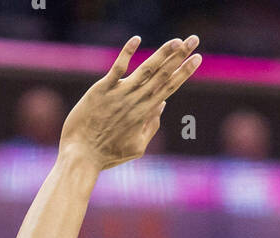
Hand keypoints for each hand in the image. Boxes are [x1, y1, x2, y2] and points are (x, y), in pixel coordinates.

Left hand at [59, 34, 201, 171]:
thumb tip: (162, 105)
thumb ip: (151, 126)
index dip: (184, 72)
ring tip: (177, 40)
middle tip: (194, 40)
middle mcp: (136, 101)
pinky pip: (117, 68)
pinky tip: (137, 39)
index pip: (169, 88)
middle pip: (162, 75)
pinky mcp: (102, 89)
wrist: (82, 156)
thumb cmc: (108, 155)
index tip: (198, 58)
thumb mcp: (137, 147)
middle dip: (180, 56)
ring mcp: (120, 94)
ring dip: (163, 53)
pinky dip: (127, 53)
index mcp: (145, 113)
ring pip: (146, 69)